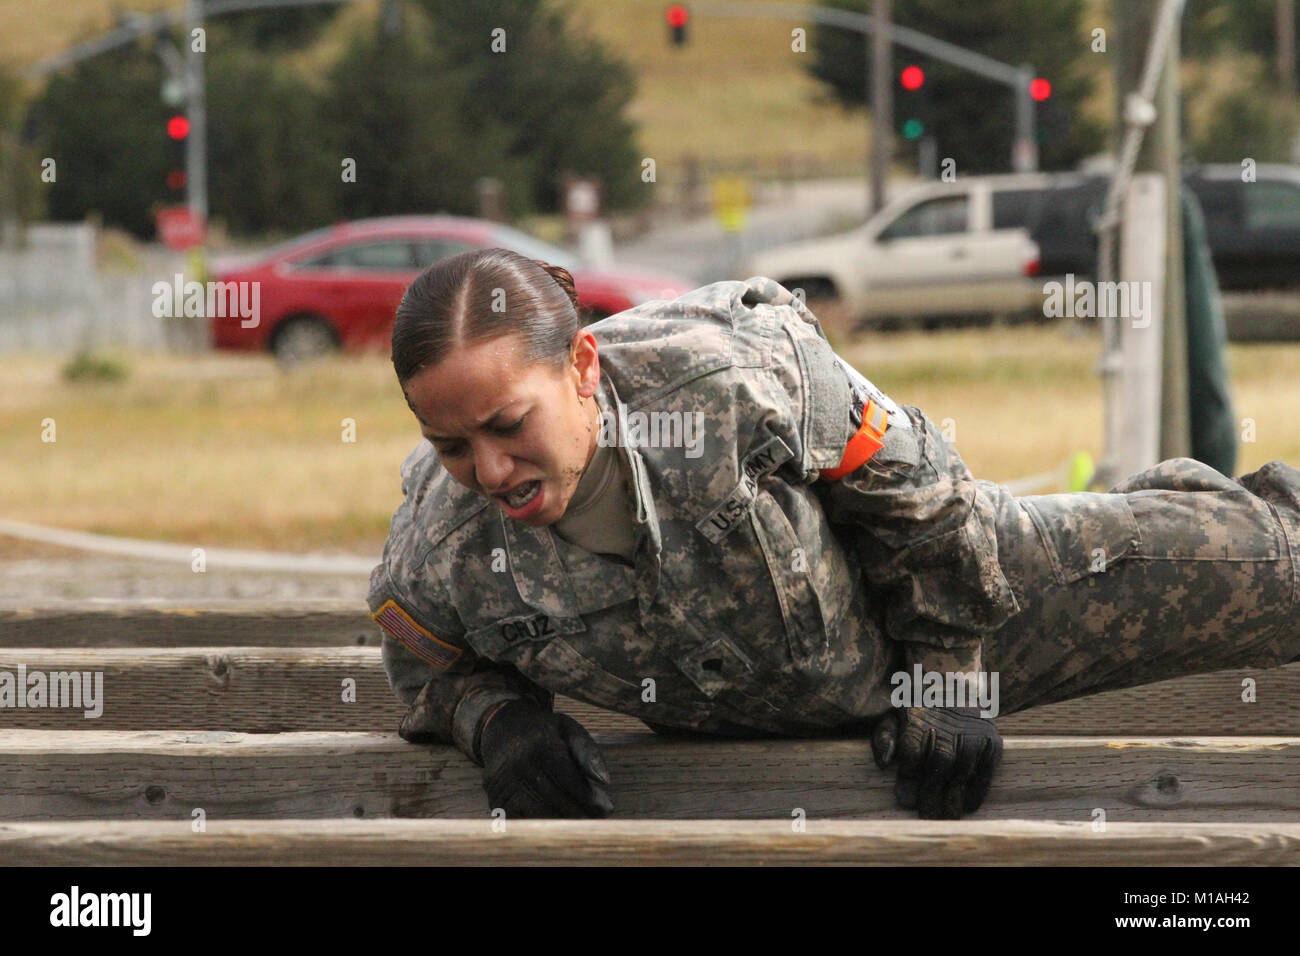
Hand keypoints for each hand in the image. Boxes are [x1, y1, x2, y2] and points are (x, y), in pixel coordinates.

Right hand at [479, 697, 613, 818]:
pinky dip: (542, 828)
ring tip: (583, 827)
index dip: (589, 798)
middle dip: (580, 815)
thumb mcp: (569, 730)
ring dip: (563, 826)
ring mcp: (503, 785)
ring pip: (539, 816)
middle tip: (599, 823)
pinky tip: (559, 827)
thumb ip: (588, 752)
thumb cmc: (545, 731)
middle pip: (555, 801)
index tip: (607, 809)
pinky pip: (523, 822)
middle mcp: (518, 766)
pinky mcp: (496, 801)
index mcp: (539, 745)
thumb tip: (606, 781)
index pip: (569, 779)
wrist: (502, 729)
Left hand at [870, 707, 1001, 818]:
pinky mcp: (992, 740)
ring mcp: (973, 732)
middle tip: (928, 817)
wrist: (953, 687)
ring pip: (963, 768)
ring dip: (954, 795)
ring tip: (947, 817)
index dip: (909, 769)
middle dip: (932, 792)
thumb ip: (884, 738)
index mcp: (919, 717)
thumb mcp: (893, 717)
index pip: (913, 747)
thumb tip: (884, 763)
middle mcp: (948, 724)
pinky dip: (978, 788)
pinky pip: (986, 769)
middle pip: (939, 761)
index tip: (903, 790)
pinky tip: (968, 806)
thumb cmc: (917, 712)